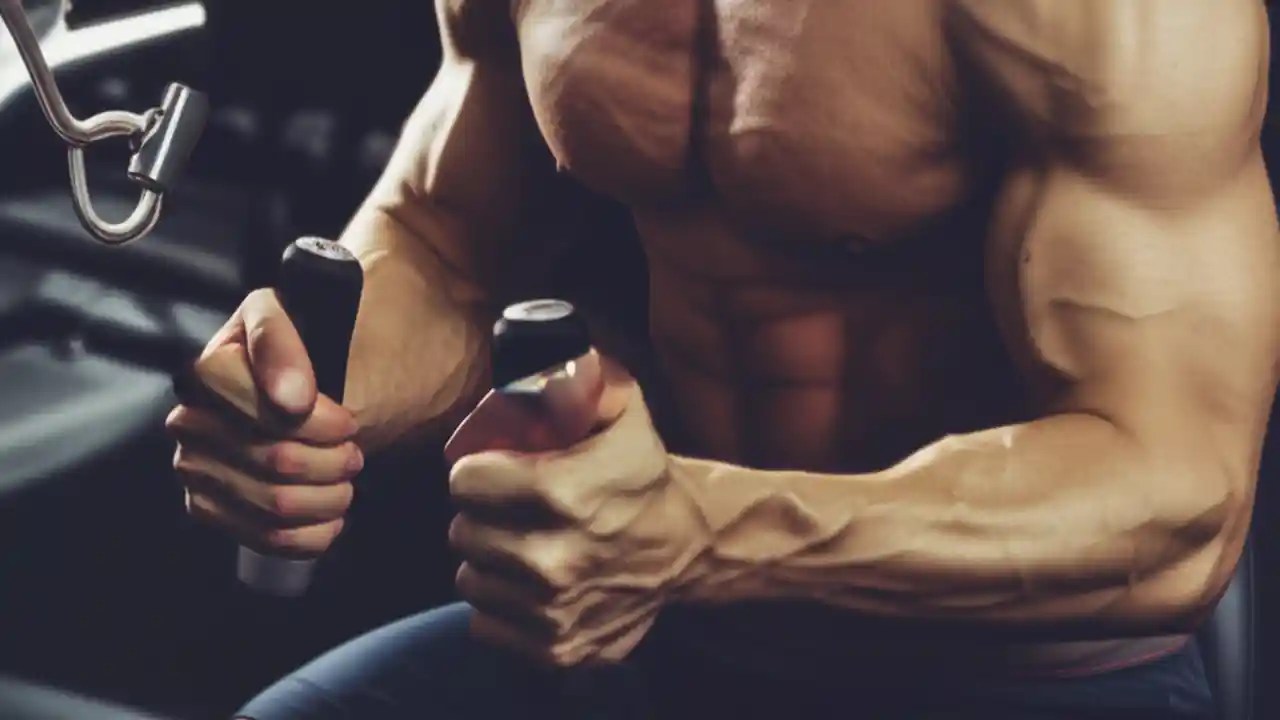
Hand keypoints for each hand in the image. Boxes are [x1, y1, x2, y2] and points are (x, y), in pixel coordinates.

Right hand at [167, 289, 362, 557]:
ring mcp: (194, 466)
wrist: (335, 403)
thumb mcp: (305, 323)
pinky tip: (332, 517)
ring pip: (274, 501)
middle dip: (330, 460)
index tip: (346, 423)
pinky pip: (263, 537)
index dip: (307, 419)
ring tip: (347, 481)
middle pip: (270, 457)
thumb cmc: (323, 361)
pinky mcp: (208, 506)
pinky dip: (313, 534)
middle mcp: (190, 415)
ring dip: (330, 497)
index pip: (239, 396)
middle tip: (354, 453)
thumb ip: (282, 343)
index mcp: (214, 363)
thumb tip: (288, 399)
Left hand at [448, 376, 707, 666]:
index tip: (490, 471)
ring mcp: (554, 611)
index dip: (473, 472)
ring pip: (471, 580)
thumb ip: (580, 377)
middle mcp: (555, 560)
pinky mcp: (555, 649)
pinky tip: (527, 586)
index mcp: (566, 495)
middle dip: (477, 516)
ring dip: (487, 561)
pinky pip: (487, 625)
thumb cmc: (644, 476)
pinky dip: (500, 606)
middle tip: (505, 508)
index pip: (466, 483)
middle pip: (463, 532)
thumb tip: (537, 364)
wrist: (689, 547)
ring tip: (518, 544)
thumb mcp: (625, 411)